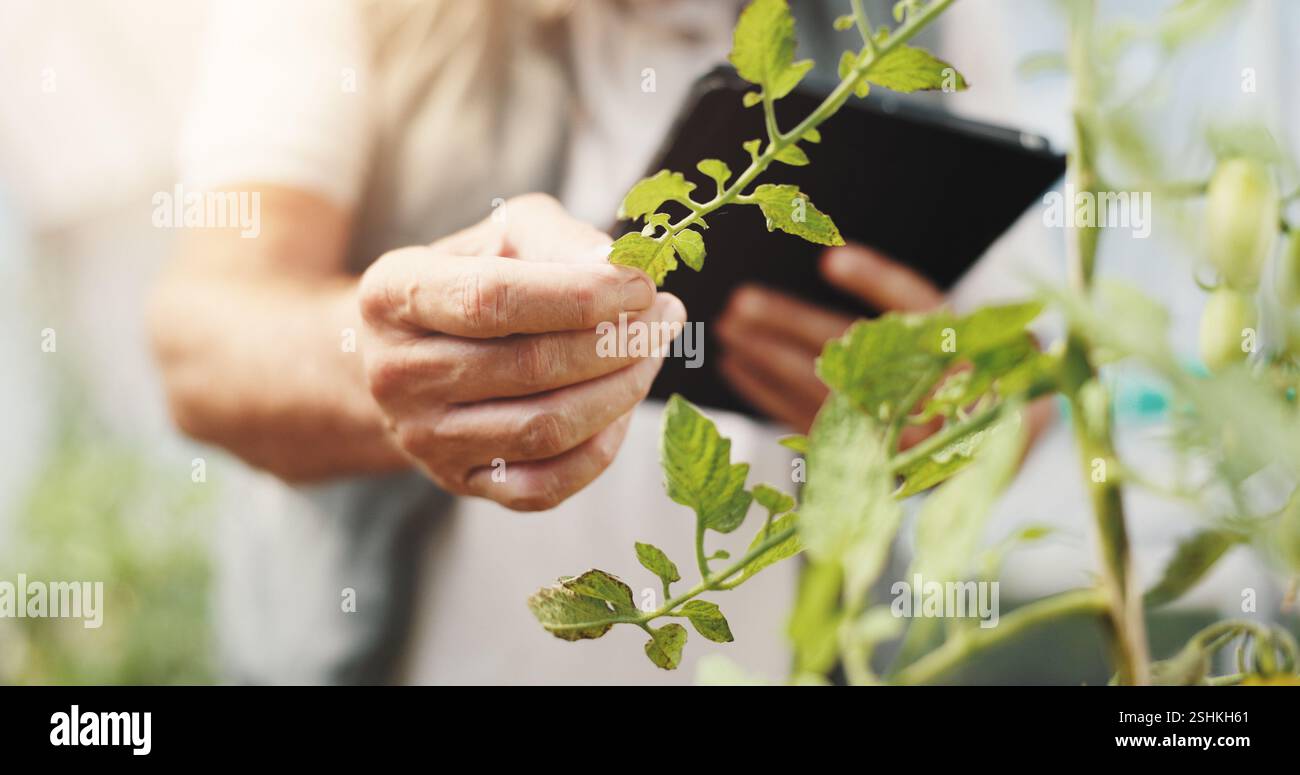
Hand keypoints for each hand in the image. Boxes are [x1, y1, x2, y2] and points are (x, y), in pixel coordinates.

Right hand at [358, 194, 684, 510]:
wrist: (411, 356)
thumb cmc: (471, 280)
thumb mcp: (503, 236)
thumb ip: (559, 240)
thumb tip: (617, 269)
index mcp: (394, 294)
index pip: (491, 299)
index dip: (578, 296)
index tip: (641, 286)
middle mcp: (396, 373)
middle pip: (529, 366)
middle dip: (616, 341)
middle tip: (666, 315)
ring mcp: (423, 438)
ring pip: (544, 429)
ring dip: (620, 391)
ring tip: (654, 351)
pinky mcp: (458, 482)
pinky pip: (546, 484)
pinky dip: (601, 448)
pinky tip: (621, 407)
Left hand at [716, 242, 942, 434]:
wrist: (950, 439)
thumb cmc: (934, 368)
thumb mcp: (928, 325)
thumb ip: (885, 289)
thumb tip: (833, 256)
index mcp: (948, 353)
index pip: (911, 308)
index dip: (875, 281)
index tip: (835, 259)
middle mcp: (921, 393)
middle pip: (847, 353)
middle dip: (790, 327)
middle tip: (740, 305)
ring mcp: (886, 427)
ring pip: (817, 388)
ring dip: (767, 359)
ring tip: (729, 331)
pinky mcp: (855, 449)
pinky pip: (802, 417)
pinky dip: (766, 390)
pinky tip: (737, 366)